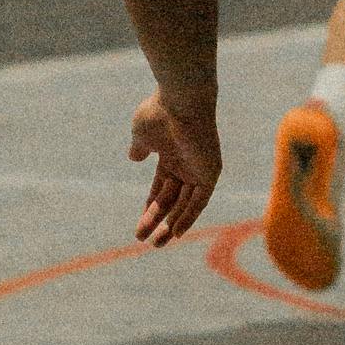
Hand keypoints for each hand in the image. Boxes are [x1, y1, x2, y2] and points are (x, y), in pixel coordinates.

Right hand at [129, 90, 219, 246]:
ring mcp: (199, 169)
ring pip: (184, 204)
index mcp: (170, 155)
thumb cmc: (159, 113)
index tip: (140, 224)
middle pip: (171, 200)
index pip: (161, 188)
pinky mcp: (210, 172)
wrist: (181, 101)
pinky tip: (175, 232)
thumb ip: (139, 147)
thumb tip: (134, 157)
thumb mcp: (142, 133)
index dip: (150, 206)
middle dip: (156, 220)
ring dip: (170, 224)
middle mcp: (187, 164)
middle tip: (142, 239)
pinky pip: (200, 201)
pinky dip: (188, 216)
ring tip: (155, 243)